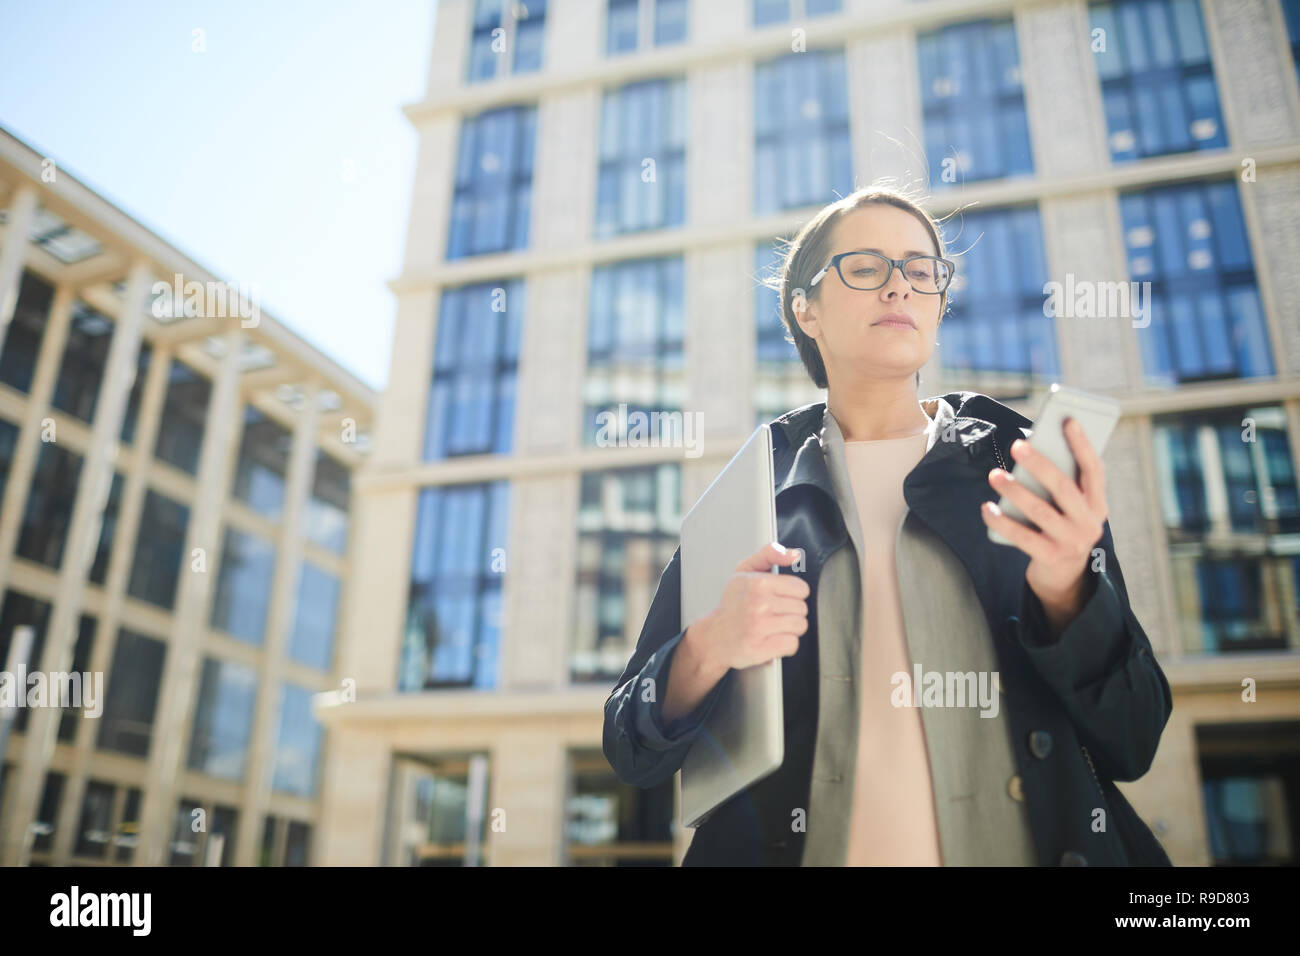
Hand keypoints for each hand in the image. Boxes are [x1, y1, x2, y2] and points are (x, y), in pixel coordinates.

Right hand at [691, 542, 810, 672]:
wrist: (712, 636)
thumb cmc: (732, 604)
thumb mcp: (745, 571)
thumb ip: (769, 554)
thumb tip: (794, 555)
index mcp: (758, 583)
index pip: (801, 589)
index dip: (792, 595)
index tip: (778, 598)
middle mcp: (759, 604)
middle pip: (802, 608)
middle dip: (790, 612)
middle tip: (772, 614)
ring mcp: (760, 627)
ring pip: (800, 626)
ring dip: (789, 629)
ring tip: (772, 627)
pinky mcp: (761, 648)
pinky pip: (793, 644)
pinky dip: (785, 645)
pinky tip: (771, 639)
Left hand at [980, 417, 1105, 635]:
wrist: (1065, 578)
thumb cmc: (1061, 529)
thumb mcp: (1069, 510)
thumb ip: (1060, 486)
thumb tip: (1031, 452)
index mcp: (1098, 505)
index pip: (1094, 470)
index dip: (1082, 444)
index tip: (1068, 420)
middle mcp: (1090, 523)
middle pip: (1064, 488)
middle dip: (1040, 464)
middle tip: (1018, 444)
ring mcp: (1071, 542)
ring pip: (1040, 511)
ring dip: (1014, 491)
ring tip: (994, 475)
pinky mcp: (1050, 558)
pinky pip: (1021, 537)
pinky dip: (1001, 522)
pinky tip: (986, 508)